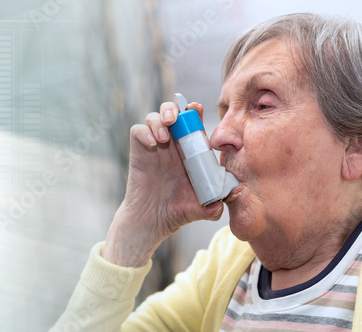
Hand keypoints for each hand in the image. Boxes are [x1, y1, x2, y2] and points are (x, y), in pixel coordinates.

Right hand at [102, 101, 224, 266]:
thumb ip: (213, 207)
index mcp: (189, 151)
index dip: (193, 112)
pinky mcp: (138, 152)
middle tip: (174, 119)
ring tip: (163, 137)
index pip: (192, 122)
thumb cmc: (176, 211)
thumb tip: (224, 203)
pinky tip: (152, 144)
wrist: (152, 222)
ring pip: (153, 117)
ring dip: (158, 120)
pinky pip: (137, 131)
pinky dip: (144, 131)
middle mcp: (171, 145)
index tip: (196, 110)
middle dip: (173, 108)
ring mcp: (153, 147)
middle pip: (171, 112)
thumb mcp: (200, 208)